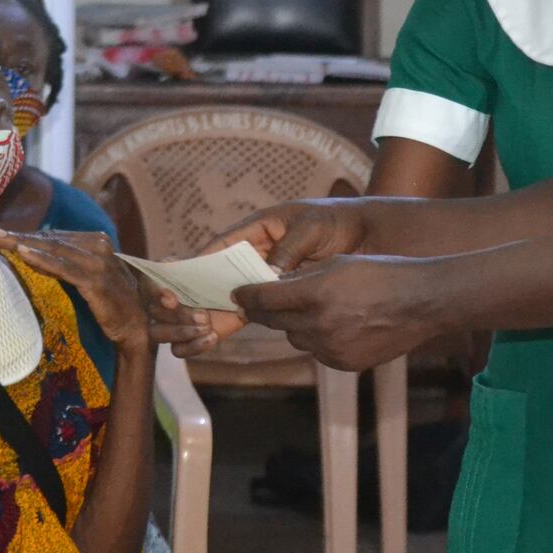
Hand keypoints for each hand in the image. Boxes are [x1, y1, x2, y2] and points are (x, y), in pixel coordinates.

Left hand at [0, 229, 149, 352]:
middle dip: (16, 236)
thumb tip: (32, 253)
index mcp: (95, 241)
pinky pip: (63, 268)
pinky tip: (23, 254)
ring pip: (52, 249)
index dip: (24, 234)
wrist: (137, 326)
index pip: (53, 236)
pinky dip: (42, 260)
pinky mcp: (96, 280)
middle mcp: (98, 246)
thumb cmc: (111, 303)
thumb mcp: (87, 277)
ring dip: (22, 243)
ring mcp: (98, 262)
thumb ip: (65, 263)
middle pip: (49, 239)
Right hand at [152, 201, 373, 358]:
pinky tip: (221, 332)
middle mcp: (259, 249)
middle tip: (185, 307)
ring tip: (198, 324)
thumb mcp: (311, 229)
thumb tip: (269, 275)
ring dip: (220, 306)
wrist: (367, 235)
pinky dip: (242, 315)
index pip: (224, 242)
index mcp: (261, 226)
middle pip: (224, 270)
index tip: (184, 274)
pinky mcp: (282, 288)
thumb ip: (288, 250)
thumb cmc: (337, 220)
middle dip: (204, 288)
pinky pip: (257, 302)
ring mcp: (269, 269)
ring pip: (237, 289)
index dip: (203, 258)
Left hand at [231, 255, 442, 372]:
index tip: (238, 293)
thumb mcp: (337, 264)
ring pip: (295, 338)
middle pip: (275, 322)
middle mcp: (320, 324)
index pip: (265, 299)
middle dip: (265, 311)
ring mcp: (332, 348)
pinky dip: (318, 340)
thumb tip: (274, 286)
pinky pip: (317, 352)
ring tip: (311, 311)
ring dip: (295, 325)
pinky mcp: (344, 364)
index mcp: (315, 293)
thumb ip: (302, 278)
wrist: (422, 302)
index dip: (247, 295)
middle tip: (257, 303)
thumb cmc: (381, 273)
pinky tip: (335, 326)